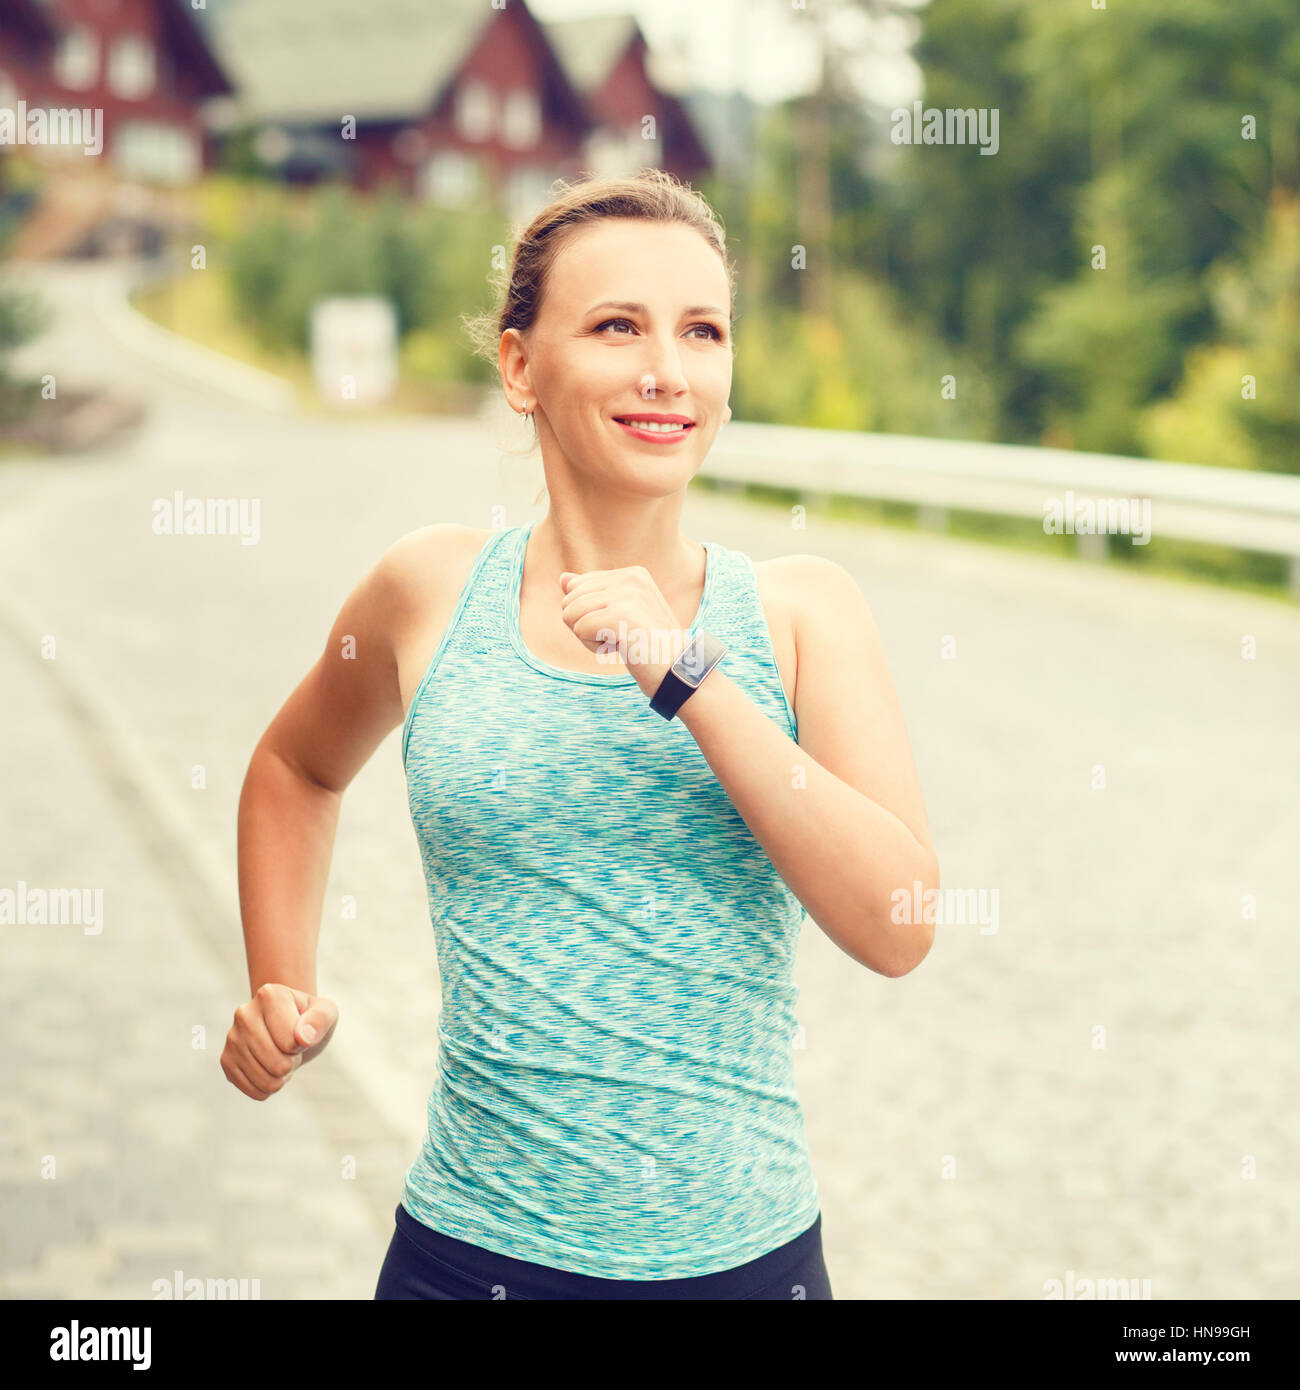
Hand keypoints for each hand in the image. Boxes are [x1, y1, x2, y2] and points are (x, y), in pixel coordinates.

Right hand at [220, 982, 338, 1100]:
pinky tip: (269, 1068)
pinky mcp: (227, 1061)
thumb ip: (320, 1020)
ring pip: (266, 1081)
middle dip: (293, 1062)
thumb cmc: (310, 1018)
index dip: (303, 1044)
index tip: (301, 1031)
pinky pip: (255, 1091)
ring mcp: (232, 1038)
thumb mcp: (326, 1012)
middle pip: (278, 1064)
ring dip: (282, 1076)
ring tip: (282, 1056)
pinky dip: (269, 1087)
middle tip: (292, 1048)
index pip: (291, 1042)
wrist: (290, 1026)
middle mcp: (244, 1014)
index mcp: (269, 995)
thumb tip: (303, 1038)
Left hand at [558, 565, 688, 698]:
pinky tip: (618, 648)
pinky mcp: (622, 614)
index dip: (587, 614)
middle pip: (569, 599)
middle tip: (616, 638)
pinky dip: (593, 647)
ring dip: (587, 638)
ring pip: (571, 613)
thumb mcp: (619, 616)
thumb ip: (592, 595)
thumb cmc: (649, 647)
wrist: (678, 672)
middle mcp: (630, 578)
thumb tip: (563, 578)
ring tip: (618, 642)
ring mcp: (627, 594)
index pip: (577, 586)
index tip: (616, 627)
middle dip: (582, 625)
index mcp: (631, 574)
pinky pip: (580, 629)